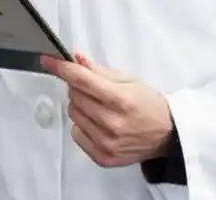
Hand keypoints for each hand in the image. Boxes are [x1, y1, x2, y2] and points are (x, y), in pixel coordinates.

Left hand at [40, 52, 173, 167]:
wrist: (167, 135)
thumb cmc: (149, 105)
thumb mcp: (129, 80)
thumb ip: (99, 71)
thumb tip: (76, 59)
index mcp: (122, 100)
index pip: (82, 80)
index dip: (62, 68)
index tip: (48, 61)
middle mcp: (113, 124)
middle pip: (75, 96)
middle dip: (78, 87)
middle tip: (92, 87)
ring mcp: (107, 143)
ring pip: (73, 114)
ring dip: (80, 106)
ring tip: (99, 106)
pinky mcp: (103, 157)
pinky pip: (76, 134)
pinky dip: (82, 125)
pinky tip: (98, 123)